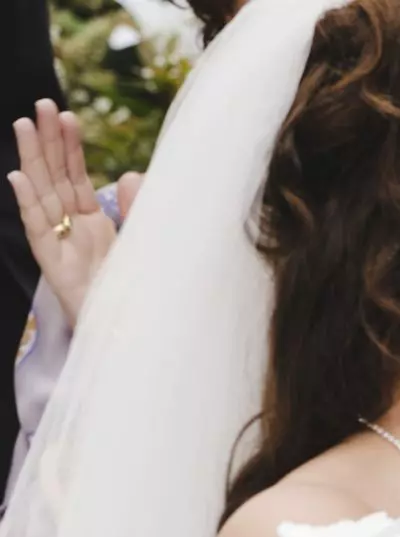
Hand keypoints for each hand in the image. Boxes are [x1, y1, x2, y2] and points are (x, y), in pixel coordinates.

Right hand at [7, 100, 140, 323]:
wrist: (132, 330)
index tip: (66, 114)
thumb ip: (139, 209)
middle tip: (41, 104)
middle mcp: (73, 227)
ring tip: (23, 126)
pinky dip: (27, 203)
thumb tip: (133, 173)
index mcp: (92, 220)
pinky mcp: (53, 264)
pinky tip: (18, 178)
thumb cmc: (136, 288)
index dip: (70, 145)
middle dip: (47, 140)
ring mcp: (60, 243)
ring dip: (31, 160)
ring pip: (41, 194)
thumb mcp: (144, 241)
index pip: (76, 174)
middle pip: (55, 176)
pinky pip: (37, 229)